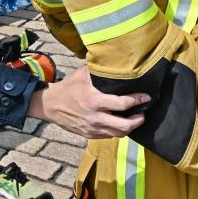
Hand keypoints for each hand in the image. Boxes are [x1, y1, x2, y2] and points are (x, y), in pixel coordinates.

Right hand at [29, 65, 147, 138]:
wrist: (51, 105)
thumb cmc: (68, 88)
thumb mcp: (82, 75)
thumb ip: (99, 71)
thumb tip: (116, 62)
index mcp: (94, 100)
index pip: (122, 104)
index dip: (137, 101)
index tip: (146, 97)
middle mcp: (94, 117)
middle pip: (124, 126)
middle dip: (139, 120)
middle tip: (143, 112)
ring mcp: (92, 128)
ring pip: (119, 133)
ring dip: (130, 127)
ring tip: (134, 118)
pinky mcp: (89, 135)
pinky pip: (109, 136)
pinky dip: (118, 130)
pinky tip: (119, 122)